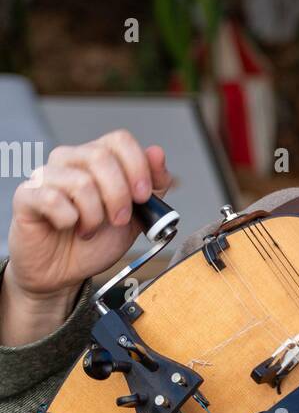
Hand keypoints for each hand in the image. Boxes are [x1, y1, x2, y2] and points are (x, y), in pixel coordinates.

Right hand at [6, 130, 173, 299]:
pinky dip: (69, 220)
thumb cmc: (96, 241)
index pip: (119, 140)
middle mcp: (70, 159)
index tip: (143, 196)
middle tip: (118, 220)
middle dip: (119, 196)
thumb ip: (152, 187)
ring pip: (81, 181)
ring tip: (90, 229)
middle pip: (101, 157)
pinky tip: (68, 227)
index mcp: (97, 158)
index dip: (138, 166)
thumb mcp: (136, 216)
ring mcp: (46, 175)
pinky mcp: (27, 196)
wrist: (65, 272)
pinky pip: (53, 199)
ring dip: (95, 215)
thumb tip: (157, 153)